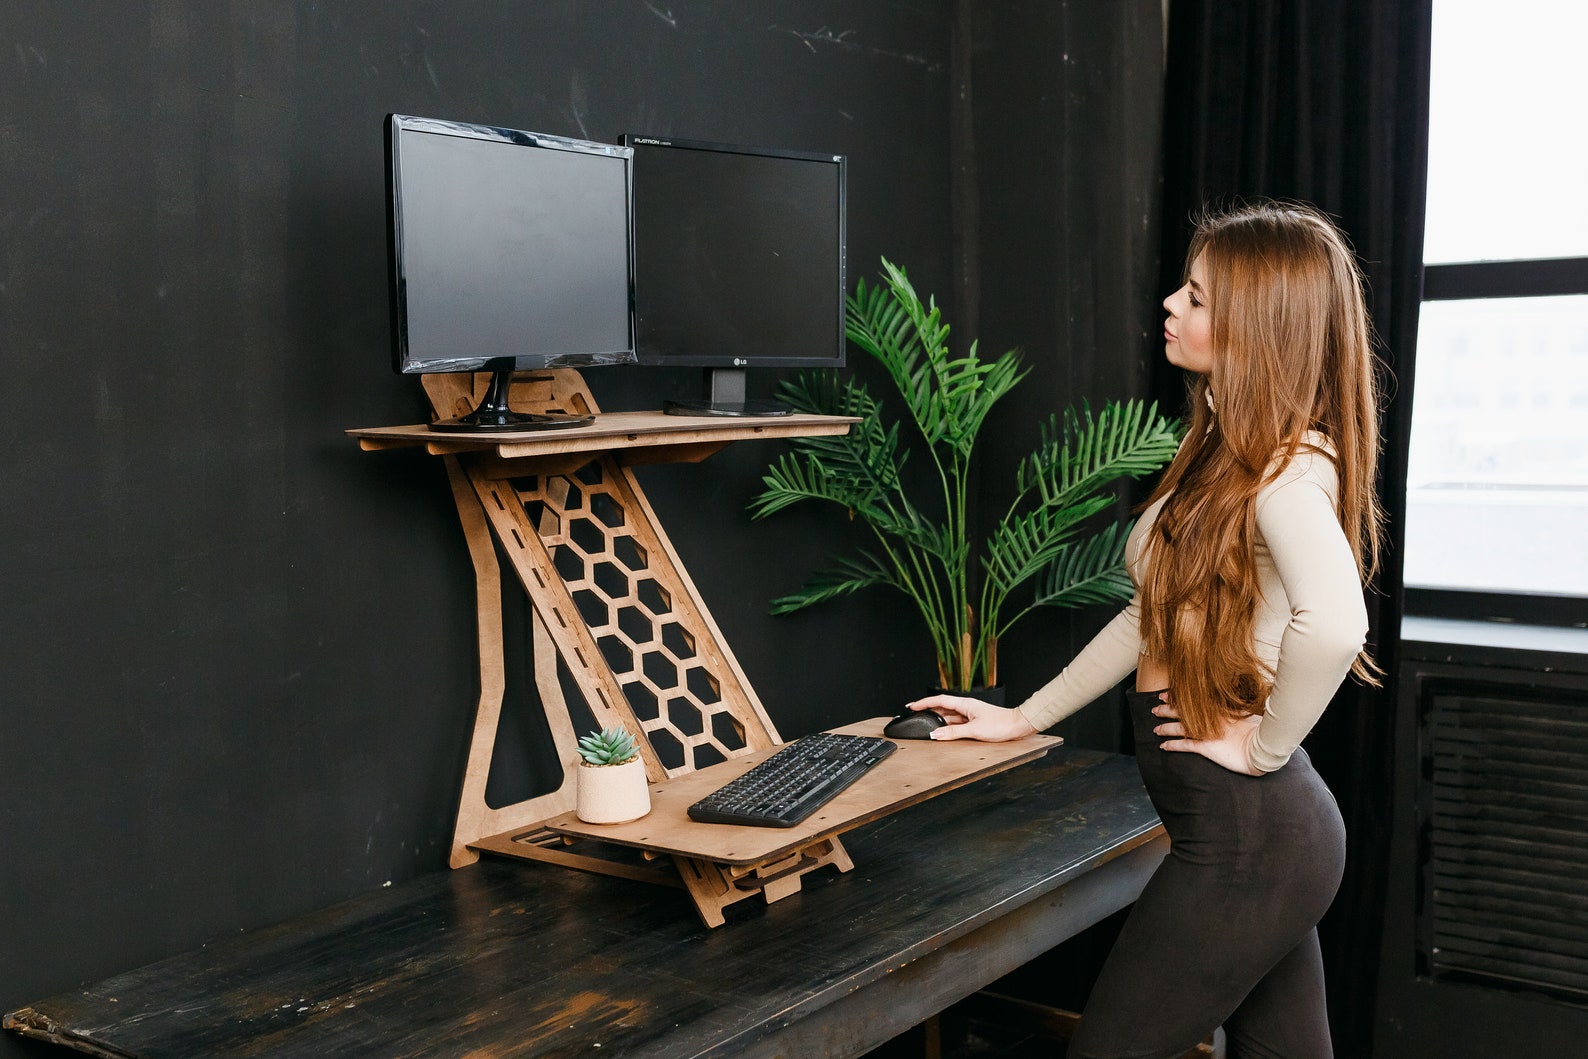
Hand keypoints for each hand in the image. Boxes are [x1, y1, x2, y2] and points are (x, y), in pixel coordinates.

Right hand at [903, 694, 1037, 742]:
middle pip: (942, 708)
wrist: (1017, 726)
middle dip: (928, 710)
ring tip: (925, 724)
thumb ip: (953, 732)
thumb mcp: (974, 730)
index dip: (924, 703)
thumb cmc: (1001, 724)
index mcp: (965, 703)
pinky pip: (956, 723)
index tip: (912, 705)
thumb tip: (936, 734)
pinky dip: (948, 727)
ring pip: (949, 716)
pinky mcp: (975, 722)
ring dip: (937, 720)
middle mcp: (966, 707)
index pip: (939, 701)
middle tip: (914, 714)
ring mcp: (970, 714)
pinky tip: (944, 732)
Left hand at [1152, 693, 1263, 775]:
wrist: (1263, 748)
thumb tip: (1233, 699)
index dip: (1177, 698)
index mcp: (1219, 709)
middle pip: (1182, 712)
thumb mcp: (1247, 713)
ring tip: (1155, 729)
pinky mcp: (1206, 747)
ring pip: (1179, 728)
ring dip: (1165, 728)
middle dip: (1166, 710)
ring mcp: (1206, 733)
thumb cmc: (1260, 732)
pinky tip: (1163, 746)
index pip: (1192, 701)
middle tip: (1154, 708)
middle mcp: (1209, 719)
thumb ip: (1236, 706)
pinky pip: (1185, 746)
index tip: (1165, 695)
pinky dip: (1172, 745)